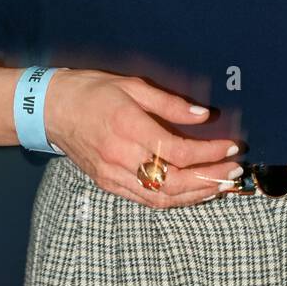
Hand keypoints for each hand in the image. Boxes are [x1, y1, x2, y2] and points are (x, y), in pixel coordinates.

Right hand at [44, 68, 244, 207]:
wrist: (51, 109)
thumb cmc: (92, 91)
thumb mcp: (133, 85)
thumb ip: (170, 104)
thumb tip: (203, 116)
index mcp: (129, 128)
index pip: (179, 152)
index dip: (210, 153)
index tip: (232, 146)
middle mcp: (121, 157)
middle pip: (175, 181)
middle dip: (210, 179)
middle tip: (234, 171)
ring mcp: (113, 175)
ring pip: (162, 198)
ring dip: (196, 195)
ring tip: (221, 185)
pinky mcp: (108, 183)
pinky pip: (146, 200)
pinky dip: (174, 200)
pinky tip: (192, 192)